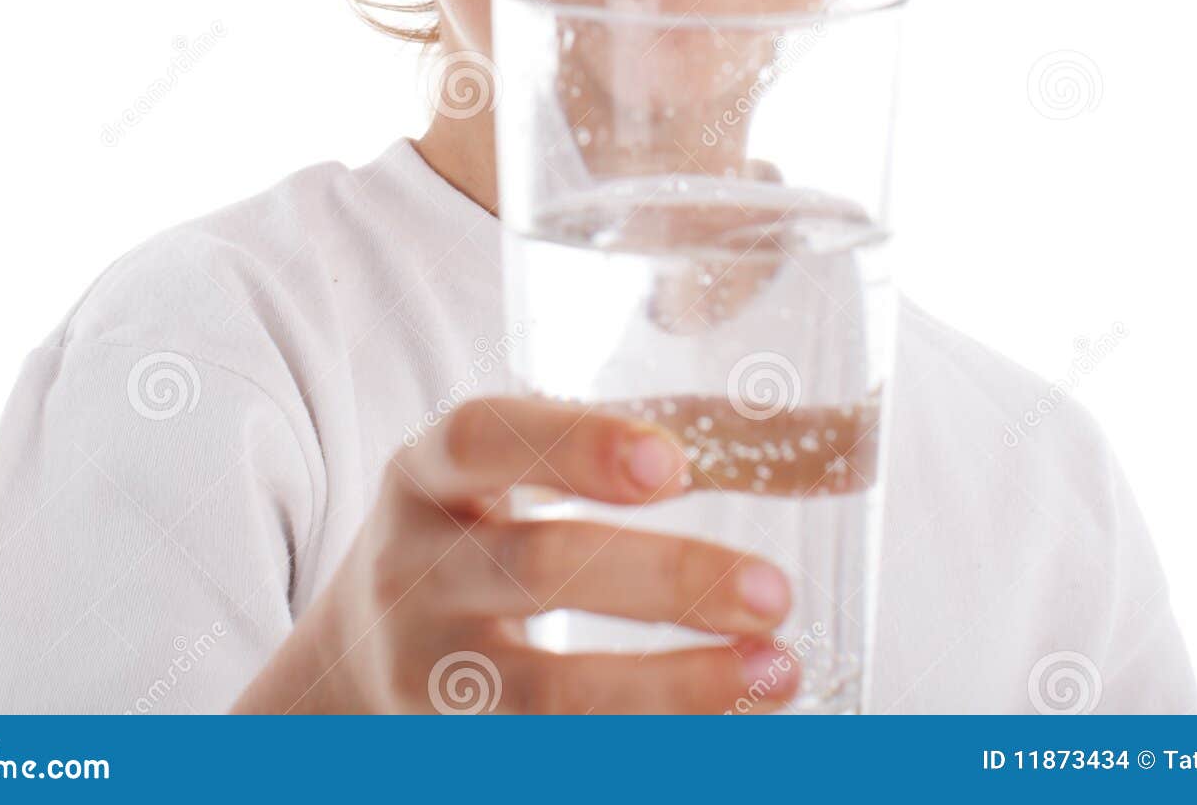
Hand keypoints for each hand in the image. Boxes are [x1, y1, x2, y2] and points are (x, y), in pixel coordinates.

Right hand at [234, 395, 799, 713]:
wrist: (351, 664)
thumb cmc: (480, 533)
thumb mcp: (518, 476)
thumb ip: (650, 445)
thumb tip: (845, 441)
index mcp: (428, 474)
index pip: (482, 438)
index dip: (575, 445)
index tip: (673, 464)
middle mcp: (413, 571)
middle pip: (533, 570)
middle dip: (664, 580)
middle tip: (774, 591)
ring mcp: (426, 676)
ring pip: (545, 694)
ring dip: (674, 688)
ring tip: (778, 672)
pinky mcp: (454, 751)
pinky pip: (549, 757)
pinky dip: (646, 749)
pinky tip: (732, 736)